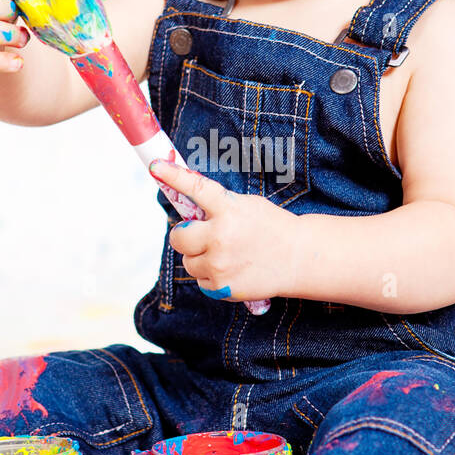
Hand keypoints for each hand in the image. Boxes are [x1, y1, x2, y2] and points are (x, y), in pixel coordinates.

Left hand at [149, 158, 298, 302]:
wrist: (299, 258)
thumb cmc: (271, 227)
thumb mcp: (247, 206)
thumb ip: (218, 206)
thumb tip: (188, 209)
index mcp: (229, 209)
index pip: (195, 189)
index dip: (172, 176)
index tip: (156, 167)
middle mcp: (221, 236)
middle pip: (178, 237)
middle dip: (185, 236)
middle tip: (199, 234)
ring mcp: (220, 264)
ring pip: (188, 261)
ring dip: (199, 257)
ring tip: (226, 254)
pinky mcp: (221, 287)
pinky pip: (200, 280)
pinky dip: (211, 276)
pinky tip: (232, 269)